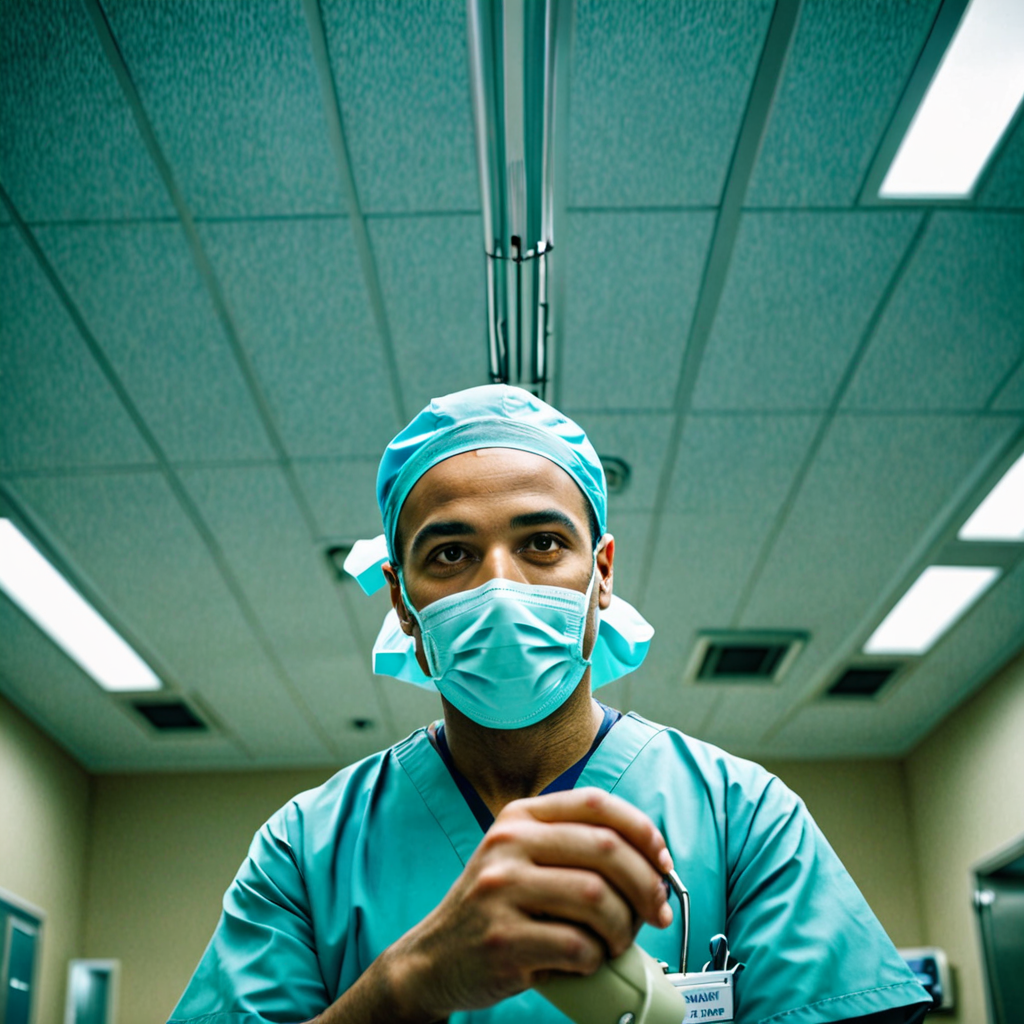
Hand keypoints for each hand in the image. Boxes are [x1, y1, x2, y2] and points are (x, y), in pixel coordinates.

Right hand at [382, 787, 674, 1020]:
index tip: (662, 861)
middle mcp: (508, 843)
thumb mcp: (522, 857)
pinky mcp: (501, 939)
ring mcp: (501, 889)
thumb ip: (572, 846)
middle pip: (606, 849)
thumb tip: (654, 863)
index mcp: (521, 817)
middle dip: (646, 885)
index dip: (642, 830)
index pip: (597, 803)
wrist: (433, 958)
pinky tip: (586, 961)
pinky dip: (595, 958)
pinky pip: (575, 945)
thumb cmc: (496, 908)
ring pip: (597, 898)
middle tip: (656, 913)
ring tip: (616, 942)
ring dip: (623, 928)